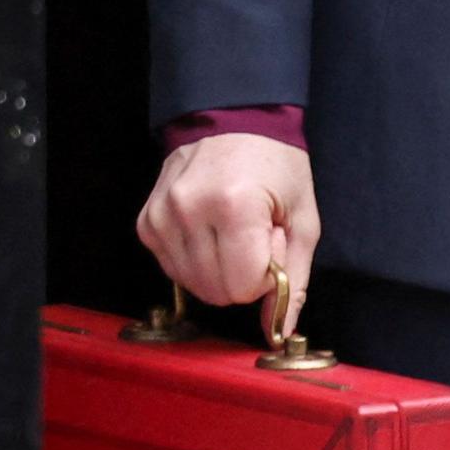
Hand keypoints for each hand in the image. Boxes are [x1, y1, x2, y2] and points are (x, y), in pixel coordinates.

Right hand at [137, 133, 320, 330]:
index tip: (270, 240)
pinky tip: (207, 231)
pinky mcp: (147, 220)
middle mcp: (189, 210)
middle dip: (241, 276)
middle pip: (216, 292)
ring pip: (192, 286)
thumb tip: (279, 332)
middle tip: (252, 235)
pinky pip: (171, 269)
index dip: (265, 275)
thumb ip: (294, 278)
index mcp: (234, 208)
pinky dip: (194, 261)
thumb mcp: (302, 217)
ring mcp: (161, 215)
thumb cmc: (276, 165)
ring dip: (217, 270)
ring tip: (230, 231)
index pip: (244, 288)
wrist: (233, 117)